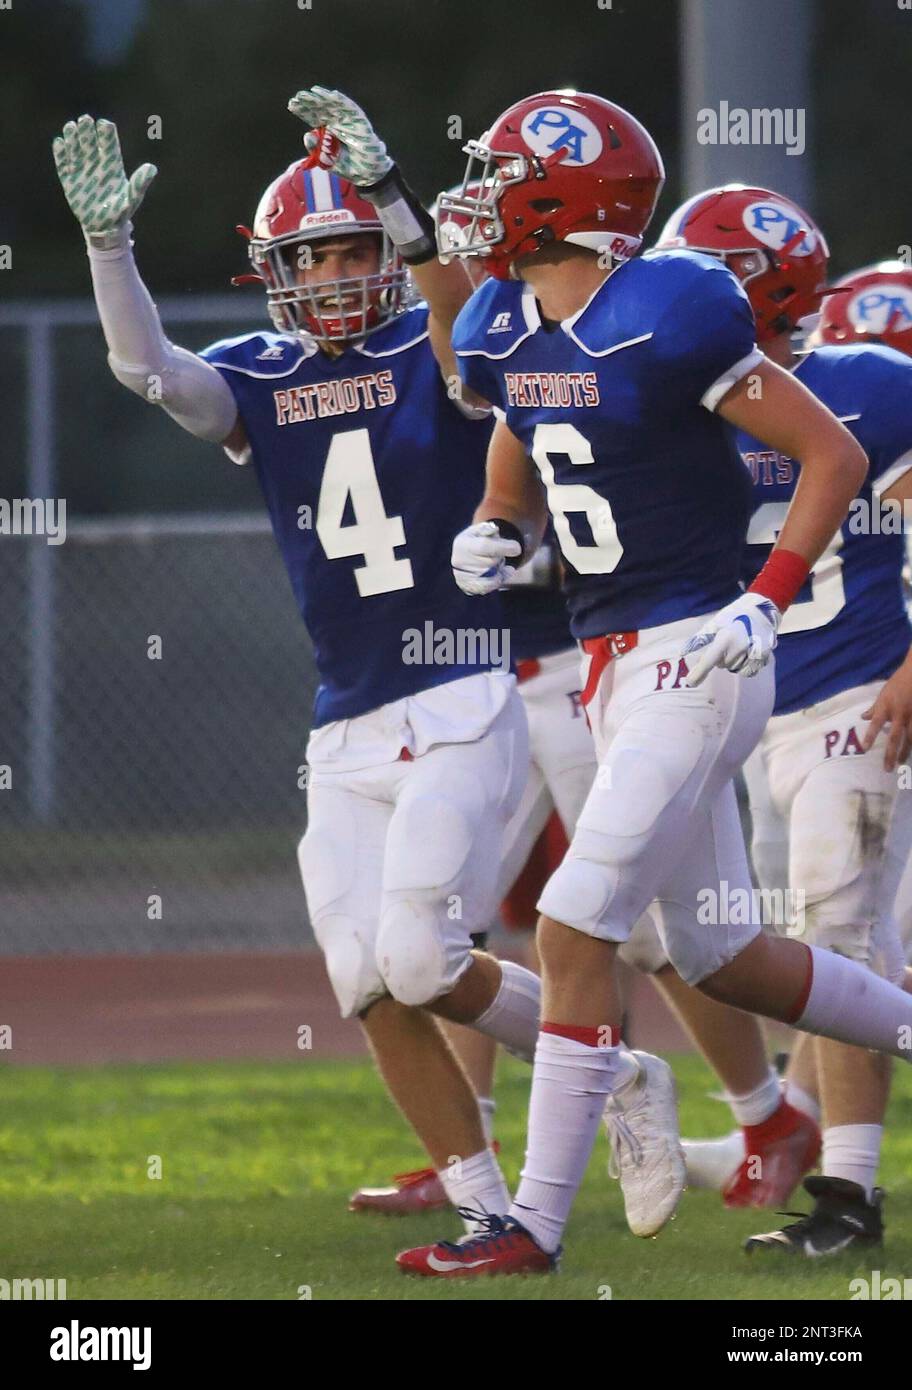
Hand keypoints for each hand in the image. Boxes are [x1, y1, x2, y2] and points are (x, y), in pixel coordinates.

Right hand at [53, 116, 156, 241]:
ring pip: (76, 150)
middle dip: (88, 131)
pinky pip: (63, 164)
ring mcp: (81, 170)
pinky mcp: (69, 180)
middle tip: (85, 119)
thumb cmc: (120, 213)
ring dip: (73, 138)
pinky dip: (61, 154)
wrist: (103, 227)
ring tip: (71, 126)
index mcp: (112, 166)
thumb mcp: (131, 200)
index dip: (107, 135)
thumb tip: (152, 168)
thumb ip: (139, 184)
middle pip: (91, 144)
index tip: (105, 124)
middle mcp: (96, 164)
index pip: (109, 146)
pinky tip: (59, 142)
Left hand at [288, 86, 392, 185]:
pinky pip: (351, 109)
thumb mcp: (327, 160)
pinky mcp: (360, 122)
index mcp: (327, 130)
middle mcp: (336, 122)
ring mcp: (348, 120)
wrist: (366, 175)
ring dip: (324, 98)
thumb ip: (316, 149)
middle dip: (311, 101)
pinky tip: (333, 95)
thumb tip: (307, 135)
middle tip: (299, 96)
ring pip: (334, 105)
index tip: (291, 104)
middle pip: (321, 108)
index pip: (313, 117)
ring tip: (313, 92)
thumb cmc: (347, 166)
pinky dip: (343, 102)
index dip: (303, 110)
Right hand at [452, 521, 521, 595]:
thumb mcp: (481, 530)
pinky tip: (502, 573)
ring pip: (491, 575)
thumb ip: (488, 529)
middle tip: (500, 553)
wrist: (466, 558)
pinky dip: (499, 580)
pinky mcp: (467, 587)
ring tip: (497, 563)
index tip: (518, 548)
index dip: (503, 547)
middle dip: (500, 557)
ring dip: (499, 568)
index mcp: (462, 543)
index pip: (484, 546)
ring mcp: (461, 576)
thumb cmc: (477, 540)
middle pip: (490, 562)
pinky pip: (489, 587)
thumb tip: (494, 529)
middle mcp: (459, 561)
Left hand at [682, 592, 780, 686]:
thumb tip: (682, 652)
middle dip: (721, 658)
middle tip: (727, 643)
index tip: (690, 682)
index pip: (709, 660)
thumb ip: (699, 639)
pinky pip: (749, 672)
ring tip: (738, 646)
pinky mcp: (763, 657)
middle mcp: (739, 647)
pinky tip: (748, 652)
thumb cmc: (733, 616)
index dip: (699, 672)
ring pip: (735, 670)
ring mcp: (753, 653)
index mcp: (725, 638)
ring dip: (733, 662)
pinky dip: (746, 666)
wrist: (761, 610)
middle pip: (722, 665)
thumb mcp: (714, 624)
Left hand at [862, 660, 911, 769]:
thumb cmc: (898, 683)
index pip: (876, 724)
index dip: (870, 736)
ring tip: (902, 762)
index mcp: (886, 707)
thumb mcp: (883, 694)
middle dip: (891, 754)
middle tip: (887, 768)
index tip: (864, 749)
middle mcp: (900, 713)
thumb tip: (863, 717)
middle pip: (895, 737)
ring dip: (906, 752)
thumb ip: (874, 708)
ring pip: (910, 738)